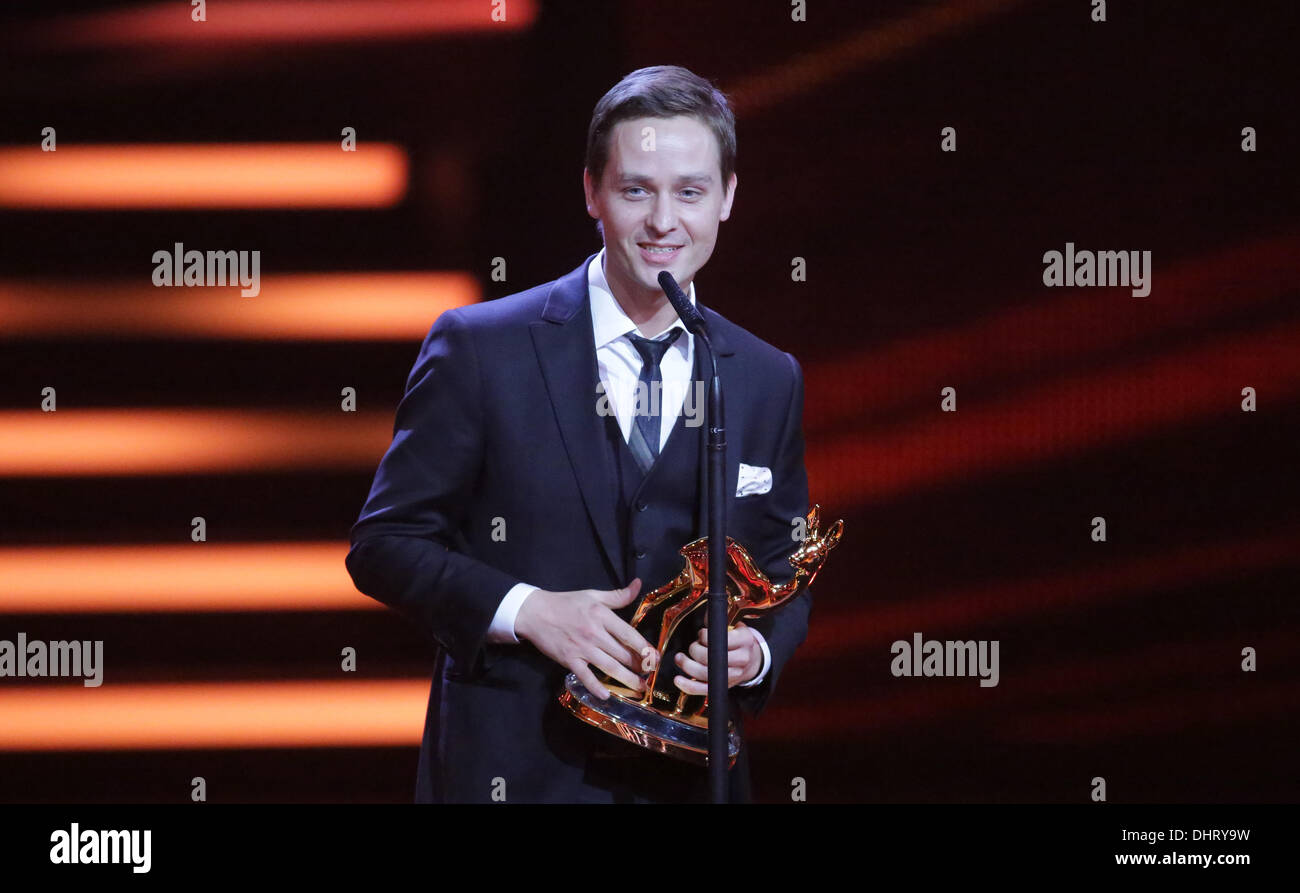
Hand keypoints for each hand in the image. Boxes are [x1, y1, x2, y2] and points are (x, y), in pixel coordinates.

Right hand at [514, 578, 656, 700]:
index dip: (645, 648)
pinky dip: (596, 687)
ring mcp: (582, 648)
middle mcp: (594, 633)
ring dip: (627, 679)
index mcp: (602, 616)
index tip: (656, 657)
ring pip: (610, 667)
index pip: (629, 635)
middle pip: (623, 654)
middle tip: (650, 674)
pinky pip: (586, 676)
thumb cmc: (566, 603)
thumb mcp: (593, 595)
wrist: (535, 612)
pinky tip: (607, 695)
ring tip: (640, 688)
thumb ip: (618, 595)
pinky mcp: (569, 660)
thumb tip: (638, 584)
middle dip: (640, 666)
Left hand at [672, 622, 763, 693]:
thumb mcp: (737, 627)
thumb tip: (705, 616)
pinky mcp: (724, 686)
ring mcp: (733, 675)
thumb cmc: (741, 642)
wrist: (753, 661)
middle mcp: (741, 659)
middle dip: (694, 650)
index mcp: (744, 641)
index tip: (701, 634)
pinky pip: (703, 689)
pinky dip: (689, 686)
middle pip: (709, 658)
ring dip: (687, 665)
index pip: (718, 639)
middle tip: (693, 646)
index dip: (704, 636)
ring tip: (680, 658)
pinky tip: (679, 680)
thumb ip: (721, 623)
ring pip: (704, 674)